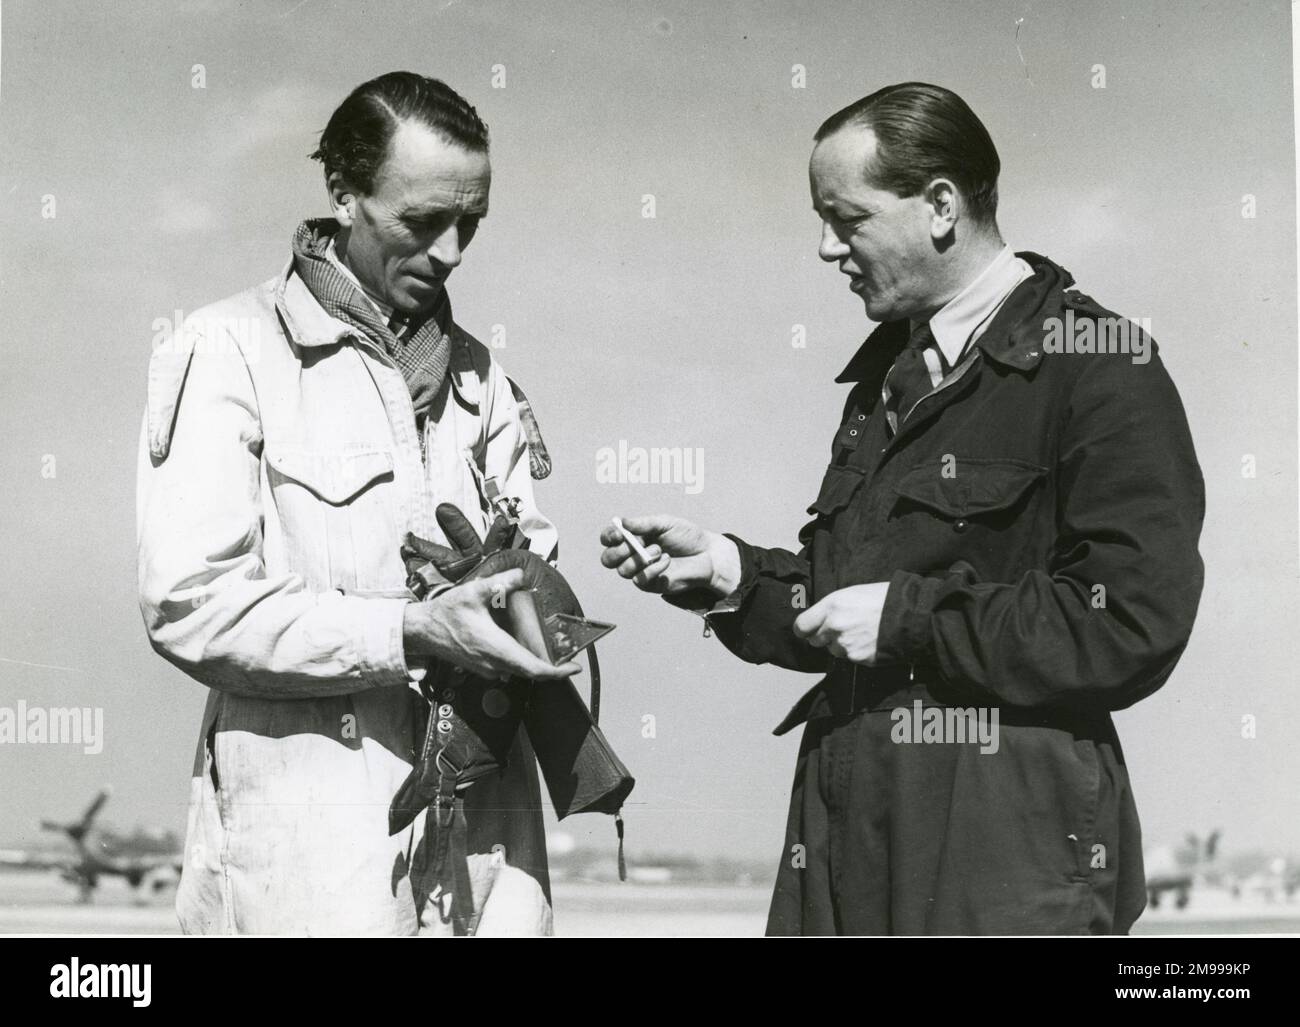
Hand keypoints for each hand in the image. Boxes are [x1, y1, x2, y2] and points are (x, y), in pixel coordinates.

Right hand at [402, 568, 579, 680]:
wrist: (422, 630)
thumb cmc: (445, 614)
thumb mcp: (473, 592)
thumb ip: (500, 583)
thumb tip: (521, 576)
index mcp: (496, 648)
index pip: (533, 669)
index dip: (557, 672)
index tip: (574, 668)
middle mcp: (494, 663)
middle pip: (531, 674)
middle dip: (553, 668)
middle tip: (569, 657)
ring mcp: (488, 668)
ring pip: (520, 671)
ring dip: (538, 664)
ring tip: (554, 650)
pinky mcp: (483, 667)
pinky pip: (509, 668)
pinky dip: (523, 661)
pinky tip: (527, 646)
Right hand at [599, 515, 740, 596]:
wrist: (707, 554)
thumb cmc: (687, 536)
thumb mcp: (666, 523)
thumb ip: (644, 523)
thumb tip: (622, 522)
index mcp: (633, 537)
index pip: (609, 539)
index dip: (609, 536)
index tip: (619, 533)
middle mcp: (633, 555)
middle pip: (608, 559)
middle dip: (618, 551)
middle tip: (636, 543)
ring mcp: (641, 571)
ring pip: (623, 571)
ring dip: (639, 559)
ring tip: (659, 550)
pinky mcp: (651, 585)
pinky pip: (640, 580)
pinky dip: (653, 569)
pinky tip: (667, 560)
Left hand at [792, 582, 889, 663]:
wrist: (909, 615)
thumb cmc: (883, 598)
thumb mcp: (852, 593)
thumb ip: (831, 607)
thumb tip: (820, 619)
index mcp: (831, 606)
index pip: (801, 626)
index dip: (805, 629)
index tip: (808, 629)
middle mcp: (834, 626)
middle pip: (815, 640)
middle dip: (824, 636)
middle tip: (842, 628)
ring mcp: (846, 644)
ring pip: (833, 650)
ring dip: (841, 645)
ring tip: (860, 632)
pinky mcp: (858, 658)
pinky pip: (849, 658)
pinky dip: (856, 652)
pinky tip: (869, 640)